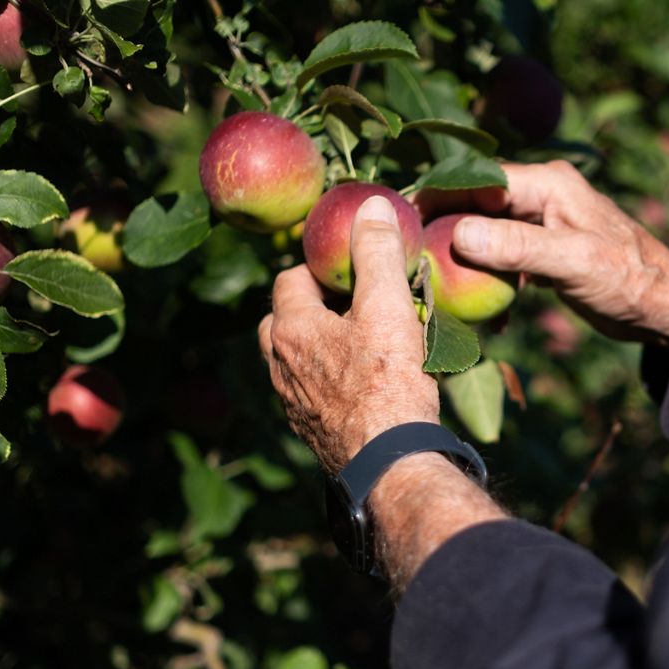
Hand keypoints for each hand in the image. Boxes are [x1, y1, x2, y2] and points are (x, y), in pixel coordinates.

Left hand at [258, 196, 438, 473]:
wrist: (389, 464)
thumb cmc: (387, 383)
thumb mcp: (387, 308)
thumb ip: (376, 254)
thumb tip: (369, 204)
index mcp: (291, 330)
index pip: (289, 279)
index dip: (318, 268)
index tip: (350, 269)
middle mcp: (279, 367)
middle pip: (280, 322)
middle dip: (309, 309)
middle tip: (351, 306)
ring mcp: (292, 404)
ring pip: (293, 361)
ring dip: (318, 347)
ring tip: (359, 343)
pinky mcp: (310, 432)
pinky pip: (310, 393)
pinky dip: (327, 381)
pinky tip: (363, 384)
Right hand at [422, 161, 668, 343]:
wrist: (663, 305)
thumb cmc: (626, 277)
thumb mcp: (572, 261)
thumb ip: (516, 246)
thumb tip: (457, 235)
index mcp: (547, 182)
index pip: (477, 180)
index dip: (437, 195)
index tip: (401, 219)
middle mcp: (540, 193)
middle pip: (474, 203)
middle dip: (441, 228)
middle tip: (408, 256)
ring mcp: (540, 221)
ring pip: (483, 231)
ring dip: (460, 256)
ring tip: (433, 283)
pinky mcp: (541, 248)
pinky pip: (500, 254)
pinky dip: (485, 276)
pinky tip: (479, 309)